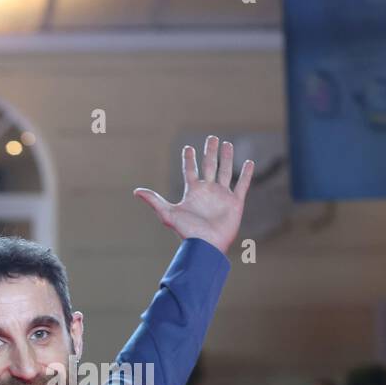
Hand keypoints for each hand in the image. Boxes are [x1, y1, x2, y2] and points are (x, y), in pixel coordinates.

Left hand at [133, 135, 253, 254]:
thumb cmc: (187, 232)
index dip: (189, 159)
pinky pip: (242, 185)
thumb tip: (136, 191)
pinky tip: (249, 162)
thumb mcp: (168, 214)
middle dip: (210, 152)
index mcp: (193, 192)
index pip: (190, 171)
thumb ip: (154, 201)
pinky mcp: (235, 203)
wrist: (206, 246)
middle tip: (212, 138)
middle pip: (209, 166)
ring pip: (226, 171)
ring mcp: (222, 196)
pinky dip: (246, 174)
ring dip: (227, 158)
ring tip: (227, 144)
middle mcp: (208, 191)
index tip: (188, 147)